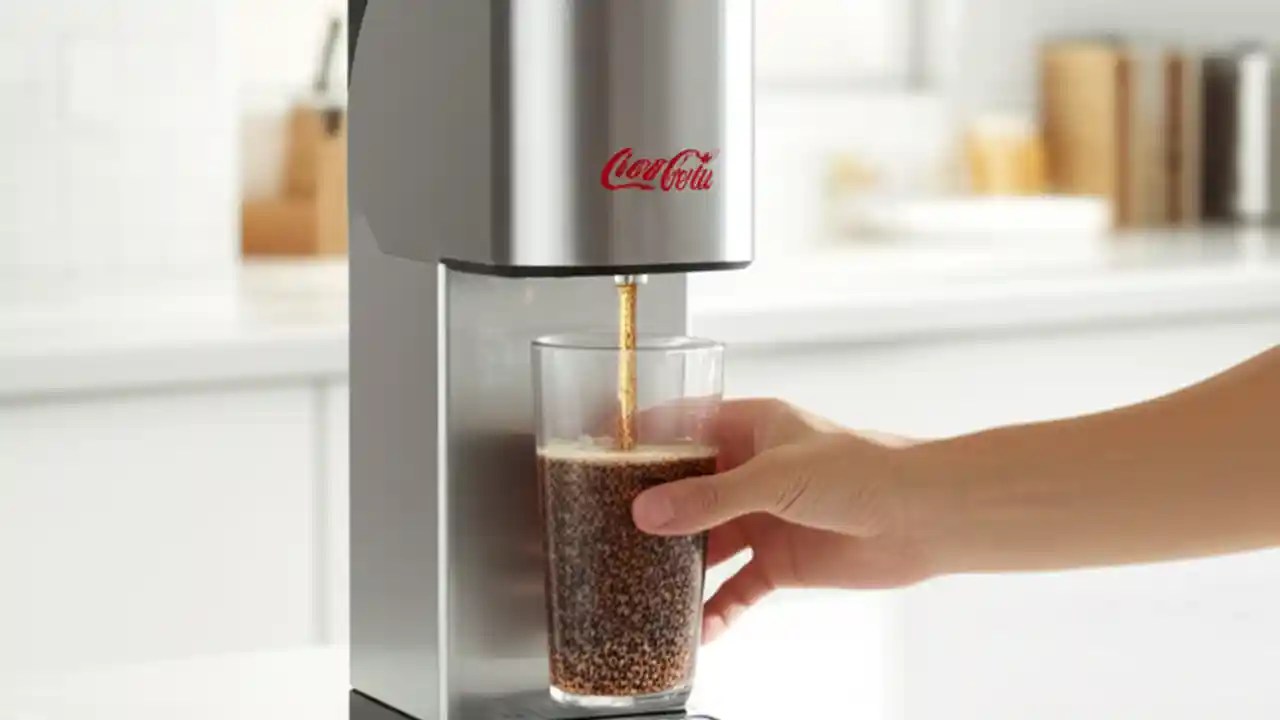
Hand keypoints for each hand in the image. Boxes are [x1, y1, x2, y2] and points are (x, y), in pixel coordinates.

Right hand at [631, 399, 931, 641]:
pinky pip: (736, 587)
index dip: (643, 436)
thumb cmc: (864, 472)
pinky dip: (716, 608)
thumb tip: (648, 511)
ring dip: (677, 565)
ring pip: (706, 542)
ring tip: (638, 583)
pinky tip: (697, 627)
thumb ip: (709, 498)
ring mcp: (764, 517)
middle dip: (651, 509)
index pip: (684, 424)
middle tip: (608, 527)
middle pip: (687, 488)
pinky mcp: (781, 561)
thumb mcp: (774, 478)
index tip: (601, 450)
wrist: (923, 518)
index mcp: (752, 427)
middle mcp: (752, 470)